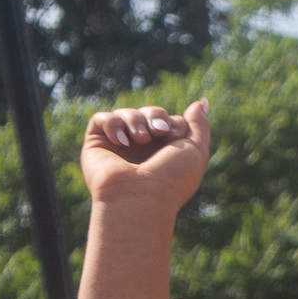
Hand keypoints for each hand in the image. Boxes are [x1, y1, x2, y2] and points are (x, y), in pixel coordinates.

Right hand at [80, 99, 209, 214]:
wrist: (139, 197)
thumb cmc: (171, 178)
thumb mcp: (195, 150)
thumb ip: (199, 125)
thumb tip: (201, 102)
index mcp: (165, 151)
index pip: (170, 120)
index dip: (174, 122)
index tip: (173, 137)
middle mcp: (142, 148)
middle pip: (150, 112)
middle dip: (155, 116)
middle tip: (158, 132)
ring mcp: (118, 146)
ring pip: (126, 113)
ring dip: (135, 120)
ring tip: (139, 139)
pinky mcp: (96, 144)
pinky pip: (102, 118)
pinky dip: (112, 124)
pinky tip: (121, 141)